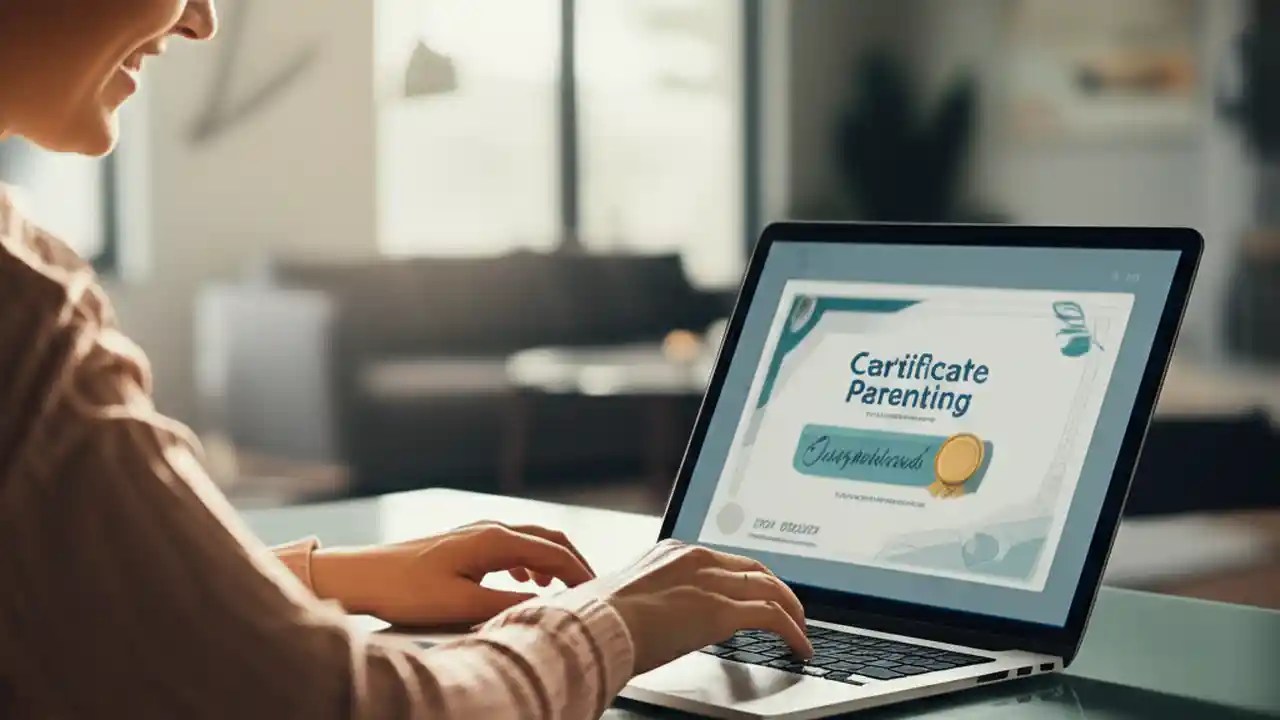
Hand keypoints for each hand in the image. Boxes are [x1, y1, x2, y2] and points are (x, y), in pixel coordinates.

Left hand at [310, 522, 594, 626]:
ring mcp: (476, 534)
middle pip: (547, 539)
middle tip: (592, 587)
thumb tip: (545, 606)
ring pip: (530, 542)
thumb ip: (506, 605)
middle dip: (573, 562)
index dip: (579, 573)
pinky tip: (525, 583)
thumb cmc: (407, 590)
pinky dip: (529, 563)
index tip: (598, 593)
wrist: (362, 576)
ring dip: (551, 563)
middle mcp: (490, 529)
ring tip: (564, 589)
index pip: (553, 553)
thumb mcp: (461, 605)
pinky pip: (511, 547)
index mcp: (495, 540)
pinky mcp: (464, 544)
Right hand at [589, 539, 811, 673]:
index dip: (750, 578)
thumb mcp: (631, 597)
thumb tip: (658, 618)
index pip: (727, 561)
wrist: (594, 625)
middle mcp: (698, 559)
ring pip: (771, 589)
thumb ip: (655, 599)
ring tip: (801, 631)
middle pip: (756, 569)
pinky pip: (772, 617)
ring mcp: (711, 582)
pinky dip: (792, 632)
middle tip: (791, 611)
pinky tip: (799, 647)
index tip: (759, 593)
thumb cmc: (600, 618)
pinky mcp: (721, 611)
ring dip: (792, 611)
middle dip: (779, 591)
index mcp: (676, 552)